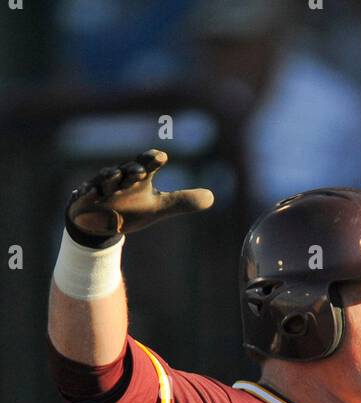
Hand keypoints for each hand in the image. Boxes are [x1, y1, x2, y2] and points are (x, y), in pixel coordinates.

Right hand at [66, 149, 213, 245]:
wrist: (100, 223)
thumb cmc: (131, 210)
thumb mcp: (158, 208)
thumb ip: (182, 201)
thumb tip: (212, 198)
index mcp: (139, 176)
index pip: (148, 162)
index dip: (153, 160)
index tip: (161, 159)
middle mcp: (121, 177)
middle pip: (127, 169)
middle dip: (132, 170)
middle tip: (139, 172)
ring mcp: (101, 187)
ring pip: (105, 178)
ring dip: (110, 178)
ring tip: (113, 179)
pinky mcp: (85, 198)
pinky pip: (85, 194)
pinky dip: (87, 193)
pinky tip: (89, 193)